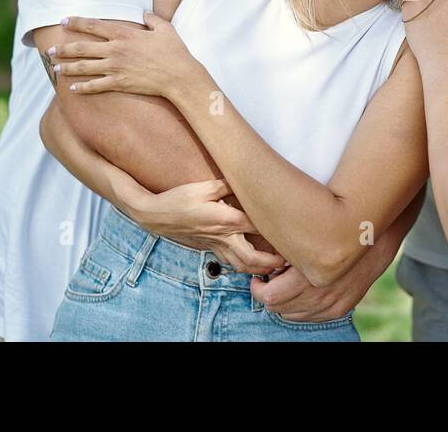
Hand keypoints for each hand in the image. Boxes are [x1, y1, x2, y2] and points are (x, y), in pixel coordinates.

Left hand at [50, 13, 200, 97]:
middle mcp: (116, 50)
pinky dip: (83, 87)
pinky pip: (96, 86)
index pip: (94, 25)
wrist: (179, 76)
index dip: (76, 22)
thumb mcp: (165, 29)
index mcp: (124, 34)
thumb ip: (152, 19)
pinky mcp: (120, 83)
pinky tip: (72, 88)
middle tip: (50, 50)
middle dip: (63, 48)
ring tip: (55, 68)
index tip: (63, 20)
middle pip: (82, 48)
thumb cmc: (174, 52)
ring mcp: (116, 67)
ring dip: (68, 67)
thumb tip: (145, 13)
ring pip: (85, 67)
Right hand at [111, 175, 284, 274]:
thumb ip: (228, 184)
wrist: (155, 215)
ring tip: (275, 266)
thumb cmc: (179, 199)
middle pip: (253, 257)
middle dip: (272, 262)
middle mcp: (223, 237)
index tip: (292, 229)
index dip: (277, 230)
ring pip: (241, 265)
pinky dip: (244, 265)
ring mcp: (215, 245)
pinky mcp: (209, 247)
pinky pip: (230, 261)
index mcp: (226, 220)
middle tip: (288, 260)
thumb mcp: (203, 186)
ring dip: (259, 268)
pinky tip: (252, 262)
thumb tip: (247, 179)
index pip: (258, 227)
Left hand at [250, 248, 385, 321]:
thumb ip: (282, 254)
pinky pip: (309, 317)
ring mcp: (330, 305)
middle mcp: (320, 295)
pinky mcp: (339, 310)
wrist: (373, 243)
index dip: (258, 287)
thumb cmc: (334, 234)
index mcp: (308, 277)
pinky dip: (301, 307)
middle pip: (278, 308)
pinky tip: (303, 290)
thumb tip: (261, 264)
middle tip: (271, 279)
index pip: (270, 296)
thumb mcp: (305, 238)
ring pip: (291, 315)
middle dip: (269, 294)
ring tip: (287, 283)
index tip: (259, 277)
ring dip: (285, 301)